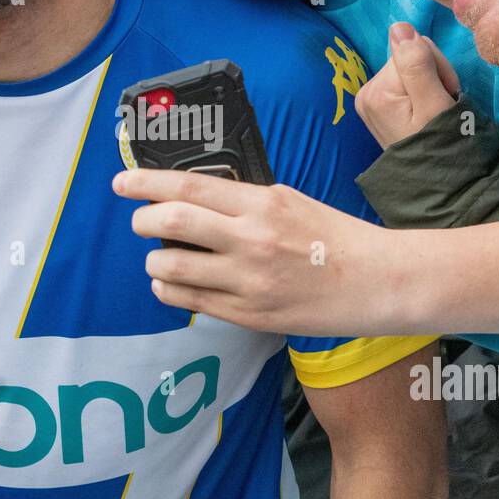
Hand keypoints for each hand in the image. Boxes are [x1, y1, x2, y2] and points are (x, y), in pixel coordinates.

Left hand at [113, 169, 379, 337]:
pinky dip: (170, 288)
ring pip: (171, 266)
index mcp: (261, 203)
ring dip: (154, 260)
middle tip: (140, 221)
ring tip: (160, 257)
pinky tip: (173, 282)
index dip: (147, 183)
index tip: (122, 183)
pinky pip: (190, 301)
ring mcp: (248, 281)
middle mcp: (250, 240)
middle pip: (172, 222)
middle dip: (143, 220)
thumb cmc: (332, 237)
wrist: (375, 282)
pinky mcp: (249, 315)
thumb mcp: (288, 200)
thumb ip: (241, 200)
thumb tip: (191, 198)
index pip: (189, 186)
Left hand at [355, 23, 461, 150]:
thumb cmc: (442, 147)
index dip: (438, 67)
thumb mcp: (434, 105)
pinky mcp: (380, 104)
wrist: (441, 185)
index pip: (414, 49)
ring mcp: (372, 99)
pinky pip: (407, 80)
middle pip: (411, 56)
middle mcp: (367, 92)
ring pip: (412, 66)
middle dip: (434, 74)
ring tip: (435, 111)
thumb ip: (416, 65)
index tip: (445, 94)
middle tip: (441, 104)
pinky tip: (427, 112)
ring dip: (432, 83)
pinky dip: (424, 91)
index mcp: (375, 91)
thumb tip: (399, 27)